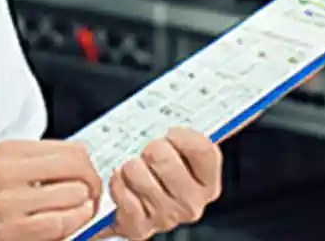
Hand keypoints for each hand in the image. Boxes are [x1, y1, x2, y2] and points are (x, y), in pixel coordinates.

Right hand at [0, 139, 102, 240]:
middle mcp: (6, 171)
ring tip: (74, 217)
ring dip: (83, 210)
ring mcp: (7, 200)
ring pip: (75, 194)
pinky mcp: (11, 227)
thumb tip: (84, 168)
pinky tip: (66, 227)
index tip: (88, 184)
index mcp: (8, 152)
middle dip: (92, 187)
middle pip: (77, 166)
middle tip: (90, 201)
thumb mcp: (7, 177)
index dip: (89, 169)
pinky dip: (72, 225)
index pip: (72, 149)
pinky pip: (62, 221)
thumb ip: (42, 168)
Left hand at [96, 128, 222, 239]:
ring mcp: (166, 218)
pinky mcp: (139, 228)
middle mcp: (192, 203)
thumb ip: (185, 131)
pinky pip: (123, 196)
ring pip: (141, 176)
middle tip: (147, 152)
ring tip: (132, 168)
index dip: (182, 135)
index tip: (170, 132)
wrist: (127, 206)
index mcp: (207, 181)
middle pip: (167, 161)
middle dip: (150, 150)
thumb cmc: (154, 171)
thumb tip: (192, 96)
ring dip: (130, 167)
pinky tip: (121, 182)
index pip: (203, 150)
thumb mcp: (175, 150)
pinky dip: (117, 184)